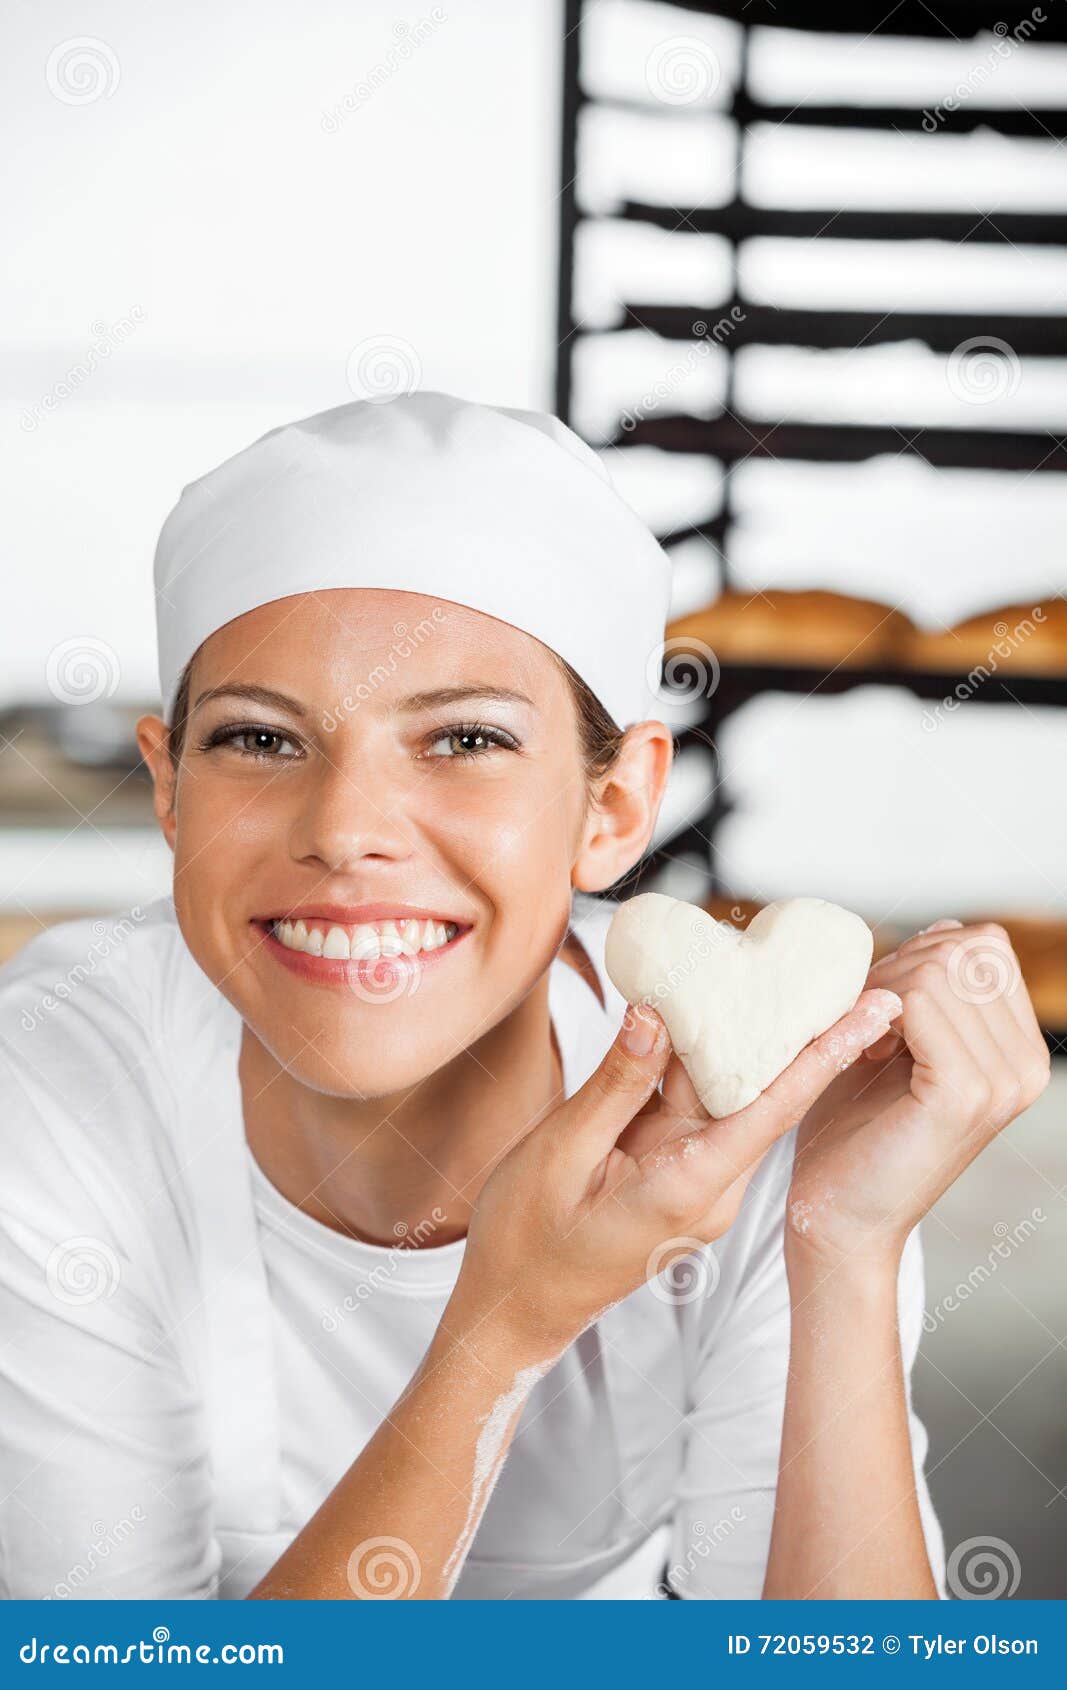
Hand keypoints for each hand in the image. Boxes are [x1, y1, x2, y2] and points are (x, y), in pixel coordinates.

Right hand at [454, 988, 899, 1361]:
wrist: (515, 1307)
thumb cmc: (526, 1242)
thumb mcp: (561, 1154)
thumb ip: (614, 1085)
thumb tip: (656, 1018)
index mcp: (691, 1187)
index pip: (775, 1109)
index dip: (827, 1054)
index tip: (876, 1012)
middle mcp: (709, 1187)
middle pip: (759, 1094)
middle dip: (793, 1031)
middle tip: (835, 968)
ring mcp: (694, 1182)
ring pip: (724, 1095)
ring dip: (736, 1040)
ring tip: (767, 971)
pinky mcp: (674, 1174)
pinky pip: (693, 1107)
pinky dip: (693, 1062)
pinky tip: (695, 1015)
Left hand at [787, 920, 1050, 1267]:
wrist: (839, 1216)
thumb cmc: (858, 1129)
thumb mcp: (903, 1043)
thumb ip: (932, 990)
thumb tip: (946, 929)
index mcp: (1022, 1052)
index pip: (986, 946)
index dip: (921, 953)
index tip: (879, 1001)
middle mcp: (1026, 1066)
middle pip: (964, 950)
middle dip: (898, 966)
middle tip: (860, 1019)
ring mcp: (1002, 1081)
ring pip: (936, 972)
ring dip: (879, 990)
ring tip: (861, 1039)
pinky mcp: (964, 1094)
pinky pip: (917, 1003)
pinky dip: (874, 1010)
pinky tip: (862, 1050)